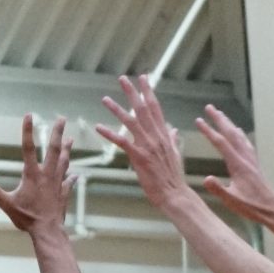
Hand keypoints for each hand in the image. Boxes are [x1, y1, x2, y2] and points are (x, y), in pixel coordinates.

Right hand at [0, 115, 74, 233]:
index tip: (29, 115)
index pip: (28, 147)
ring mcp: (57, 183)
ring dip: (67, 149)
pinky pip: (69, 182)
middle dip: (57, 133)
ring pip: (64, 161)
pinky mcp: (63, 193)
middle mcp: (47, 175)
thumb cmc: (26, 218)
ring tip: (71, 139)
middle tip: (62, 119)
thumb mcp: (6, 203)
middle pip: (53, 149)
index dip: (28, 130)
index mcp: (32, 174)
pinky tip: (75, 174)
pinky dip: (71, 177)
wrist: (47, 231)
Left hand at [94, 75, 192, 206]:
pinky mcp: (139, 157)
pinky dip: (109, 133)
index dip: (148, 92)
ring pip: (130, 122)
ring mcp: (147, 146)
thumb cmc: (173, 177)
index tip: (143, 78)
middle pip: (143, 109)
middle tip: (123, 78)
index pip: (155, 108)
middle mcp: (156, 136)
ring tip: (105, 99)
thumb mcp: (175, 155)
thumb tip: (174, 130)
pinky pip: (122, 142)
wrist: (174, 194)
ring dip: (117, 109)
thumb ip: (172, 140)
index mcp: (164, 134)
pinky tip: (98, 127)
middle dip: (133, 92)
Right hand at [193, 105, 273, 224]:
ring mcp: (251, 160)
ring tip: (221, 115)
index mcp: (238, 166)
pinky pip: (246, 143)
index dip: (208, 131)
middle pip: (231, 133)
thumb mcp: (232, 201)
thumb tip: (205, 179)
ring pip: (239, 136)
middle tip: (209, 107)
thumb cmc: (252, 207)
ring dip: (229, 124)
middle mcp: (245, 158)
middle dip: (219, 119)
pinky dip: (239, 134)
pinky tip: (238, 132)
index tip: (198, 120)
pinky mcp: (254, 164)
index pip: (220, 143)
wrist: (273, 209)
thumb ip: (218, 189)